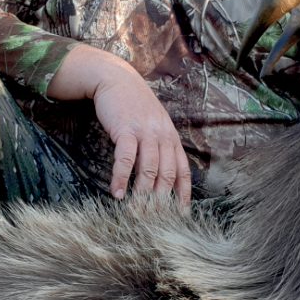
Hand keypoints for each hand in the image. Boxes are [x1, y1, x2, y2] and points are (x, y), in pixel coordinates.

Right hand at [47, 45, 191, 204]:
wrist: (115, 79)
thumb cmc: (133, 105)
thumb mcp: (154, 123)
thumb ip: (159, 145)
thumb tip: (159, 175)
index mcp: (171, 137)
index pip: (182, 170)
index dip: (183, 194)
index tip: (181, 214)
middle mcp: (162, 136)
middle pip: (167, 174)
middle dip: (161, 200)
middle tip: (154, 220)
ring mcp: (145, 132)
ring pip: (148, 169)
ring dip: (142, 193)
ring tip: (136, 212)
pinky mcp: (126, 130)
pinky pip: (125, 159)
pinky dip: (121, 178)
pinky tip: (116, 192)